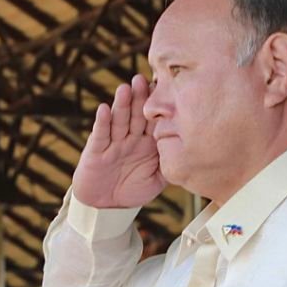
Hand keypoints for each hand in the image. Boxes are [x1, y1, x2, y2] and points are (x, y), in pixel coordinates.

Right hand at [71, 75, 166, 209]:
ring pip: (119, 120)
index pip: (155, 121)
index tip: (167, 89)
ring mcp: (114, 142)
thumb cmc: (132, 190)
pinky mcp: (97, 149)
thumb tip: (190, 155)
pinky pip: (101, 134)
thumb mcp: (157, 180)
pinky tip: (104, 109)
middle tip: (144, 80)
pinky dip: (102, 121)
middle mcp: (131, 138)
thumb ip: (170, 166)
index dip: (159, 107)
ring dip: (122, 104)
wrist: (106, 206)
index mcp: (148, 143)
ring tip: (125, 88)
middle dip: (140, 98)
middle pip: (137, 114)